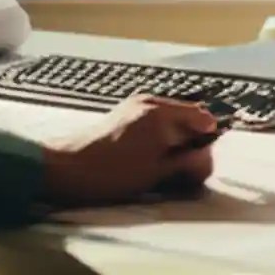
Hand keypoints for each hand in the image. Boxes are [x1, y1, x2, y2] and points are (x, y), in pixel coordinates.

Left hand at [42, 95, 218, 206]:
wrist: (66, 167)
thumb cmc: (112, 173)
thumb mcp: (156, 173)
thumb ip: (188, 163)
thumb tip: (206, 158)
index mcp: (162, 114)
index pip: (204, 118)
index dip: (209, 139)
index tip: (201, 161)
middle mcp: (152, 102)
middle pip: (189, 115)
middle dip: (192, 139)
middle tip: (185, 166)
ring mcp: (136, 104)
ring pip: (172, 117)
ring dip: (176, 137)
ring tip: (165, 162)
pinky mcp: (125, 111)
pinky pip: (156, 118)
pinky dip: (161, 133)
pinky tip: (150, 154)